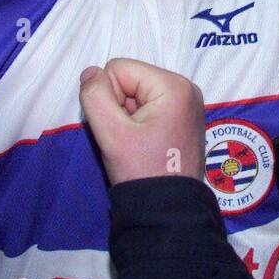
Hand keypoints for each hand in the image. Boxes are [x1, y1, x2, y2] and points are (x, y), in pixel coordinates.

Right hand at [79, 59, 205, 186]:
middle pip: (130, 79)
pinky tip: (143, 143)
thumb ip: (94, 96)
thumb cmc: (141, 171)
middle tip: (127, 137)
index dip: (108, 97)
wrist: (166, 211)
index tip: (120, 127)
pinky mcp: (183, 118)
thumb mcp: (111, 133)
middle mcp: (186, 88)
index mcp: (174, 86)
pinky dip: (138, 122)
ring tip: (135, 142)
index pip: (119, 68)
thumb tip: (90, 73)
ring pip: (136, 93)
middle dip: (119, 106)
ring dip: (127, 116)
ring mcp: (187, 103)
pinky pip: (149, 106)